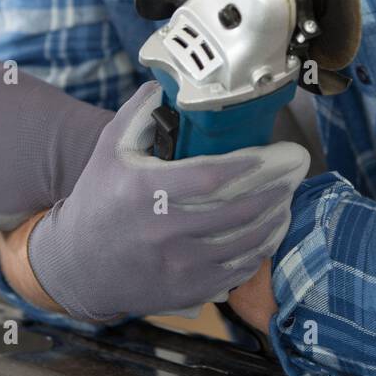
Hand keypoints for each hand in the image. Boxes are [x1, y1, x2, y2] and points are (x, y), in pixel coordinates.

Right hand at [26, 80, 309, 321]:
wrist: (77, 266)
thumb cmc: (96, 201)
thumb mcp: (109, 150)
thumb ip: (138, 114)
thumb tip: (164, 84)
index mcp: (146, 192)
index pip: (211, 177)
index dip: (250, 165)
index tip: (276, 153)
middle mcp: (165, 232)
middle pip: (238, 210)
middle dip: (277, 187)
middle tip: (297, 168)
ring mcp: (178, 266)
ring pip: (244, 243)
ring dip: (274, 219)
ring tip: (288, 198)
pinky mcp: (186, 290)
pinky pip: (236, 272)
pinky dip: (259, 251)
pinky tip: (269, 233)